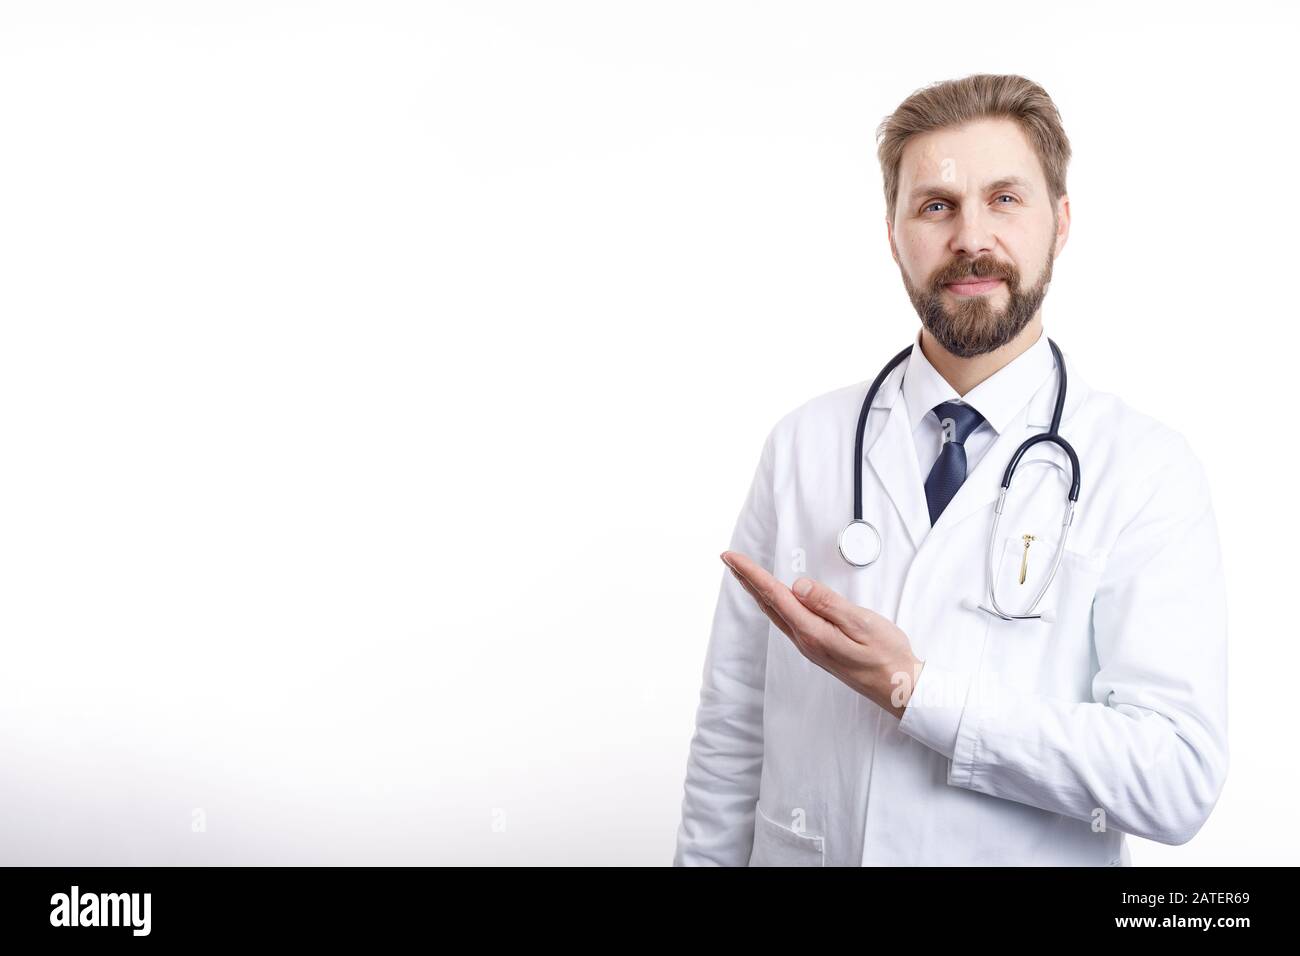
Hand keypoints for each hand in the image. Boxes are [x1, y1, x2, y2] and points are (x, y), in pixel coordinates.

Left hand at [721, 550, 922, 718]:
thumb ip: (828, 603)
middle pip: (768, 604)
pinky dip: (774, 603)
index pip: (775, 595)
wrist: (899, 689)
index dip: (751, 574)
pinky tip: (774, 598)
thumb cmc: (887, 656)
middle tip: (728, 558)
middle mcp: (805, 641)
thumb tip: (797, 585)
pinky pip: (787, 620)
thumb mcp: (862, 623)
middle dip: (746, 579)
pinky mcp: (818, 648)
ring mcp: (810, 646)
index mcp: (813, 632)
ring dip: (757, 591)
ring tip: (743, 574)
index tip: (732, 557)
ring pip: (775, 613)